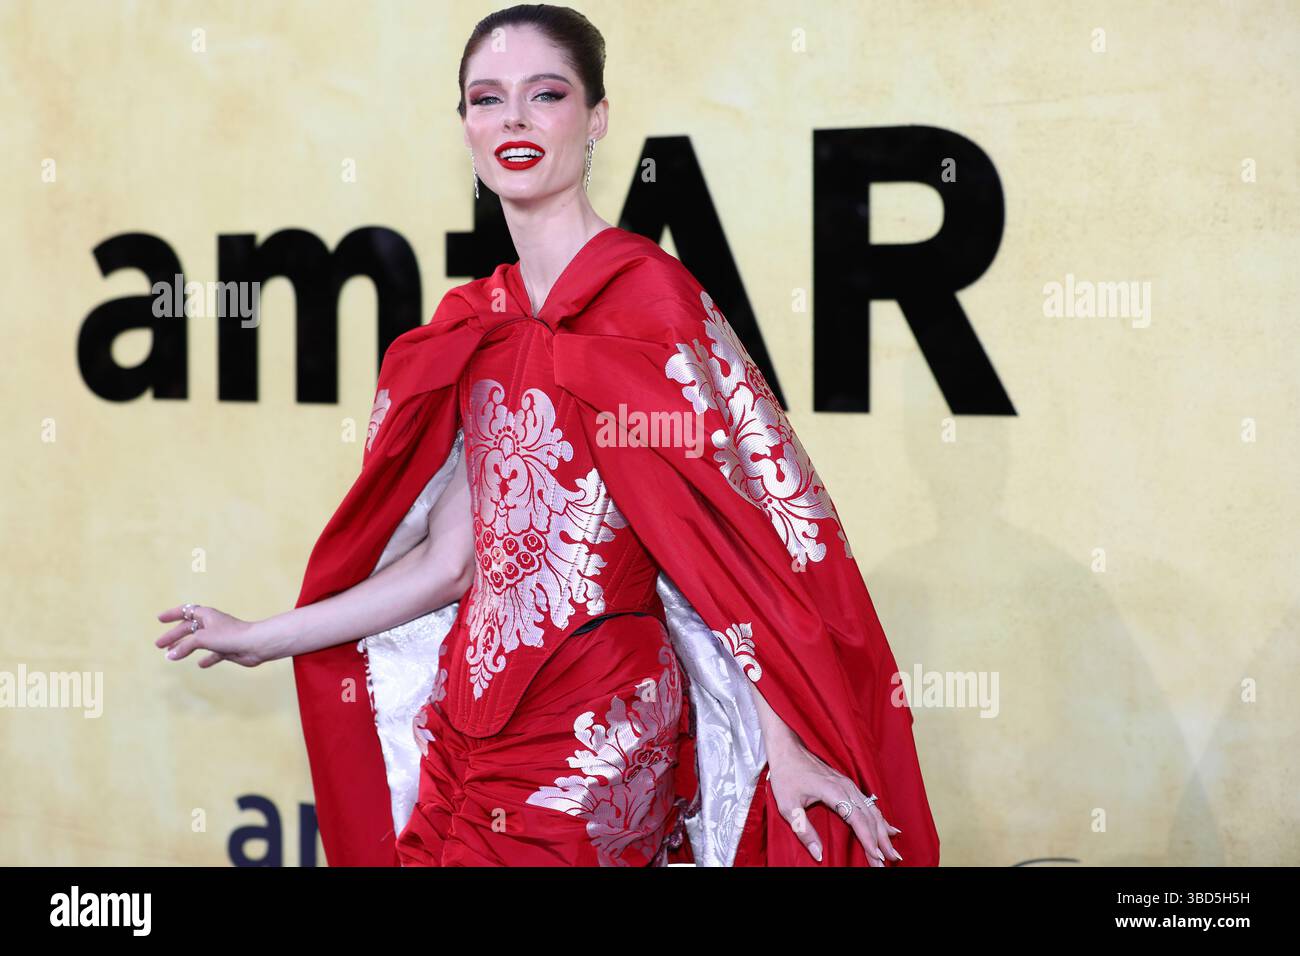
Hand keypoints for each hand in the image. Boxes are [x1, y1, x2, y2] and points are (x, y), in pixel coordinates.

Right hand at [155, 604, 263, 667]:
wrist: (255, 644)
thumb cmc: (229, 636)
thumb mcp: (202, 638)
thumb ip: (185, 646)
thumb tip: (170, 655)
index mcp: (206, 615)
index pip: (185, 611)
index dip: (172, 614)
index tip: (159, 619)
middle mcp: (212, 624)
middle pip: (189, 628)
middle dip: (174, 636)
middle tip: (159, 645)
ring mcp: (220, 637)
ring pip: (198, 642)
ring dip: (185, 648)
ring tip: (171, 656)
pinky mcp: (227, 649)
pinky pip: (214, 654)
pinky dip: (206, 659)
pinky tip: (201, 664)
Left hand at [765, 737, 902, 865]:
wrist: (788, 749)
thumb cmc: (786, 776)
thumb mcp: (787, 805)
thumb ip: (803, 830)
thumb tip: (818, 854)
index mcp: (833, 792)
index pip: (858, 820)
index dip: (868, 840)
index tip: (876, 857)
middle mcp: (846, 787)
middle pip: (869, 818)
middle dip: (881, 842)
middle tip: (889, 862)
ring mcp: (849, 785)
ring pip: (872, 811)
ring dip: (884, 832)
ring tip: (893, 852)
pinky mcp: (847, 785)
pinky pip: (869, 804)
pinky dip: (880, 819)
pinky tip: (890, 829)